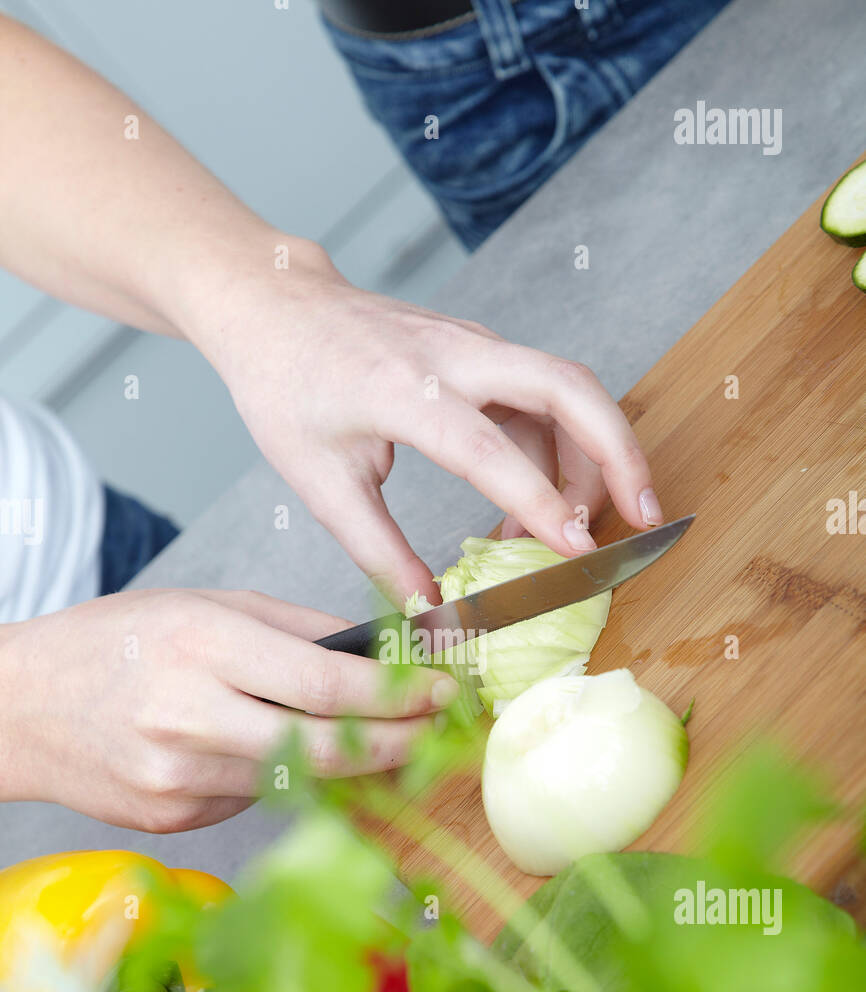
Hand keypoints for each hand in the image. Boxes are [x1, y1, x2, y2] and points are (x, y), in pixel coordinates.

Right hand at [0, 588, 455, 831]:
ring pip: (299, 781)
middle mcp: (191, 717)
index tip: (441, 691)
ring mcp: (180, 777)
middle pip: (327, 747)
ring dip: (351, 764)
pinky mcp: (174, 816)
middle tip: (436, 730)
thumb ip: (295, 627)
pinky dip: (284, 778)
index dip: (399, 695)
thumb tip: (381, 652)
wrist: (21, 706)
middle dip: (397, 742)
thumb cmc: (114, 642)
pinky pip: (255, 799)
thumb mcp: (205, 604)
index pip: (327, 684)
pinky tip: (284, 755)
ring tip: (384, 741)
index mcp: (203, 646)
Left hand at [188, 241, 660, 604]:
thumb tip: (429, 614)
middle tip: (647, 517)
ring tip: (571, 536)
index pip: (488, 446)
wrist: (276, 310)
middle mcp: (454, 356)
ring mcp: (475, 348)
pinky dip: (558, 452)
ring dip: (592, 460)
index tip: (576, 551)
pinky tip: (534, 507)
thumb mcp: (321, 482)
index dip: (539, 501)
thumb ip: (380, 553)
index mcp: (404, 388)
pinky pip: (544, 398)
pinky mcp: (483, 354)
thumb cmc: (288, 391)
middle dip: (619, 453)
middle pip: (567, 387)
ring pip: (567, 391)